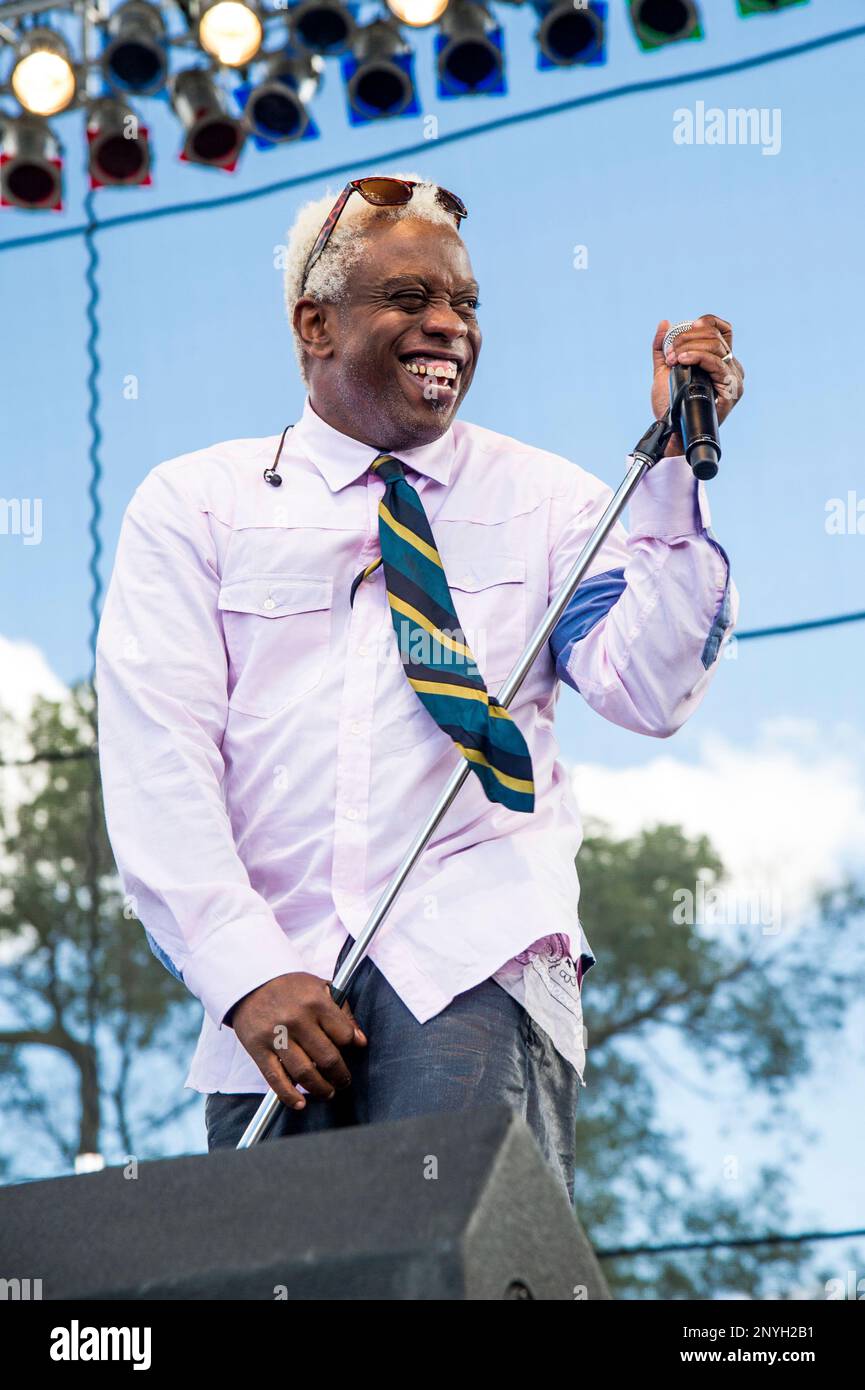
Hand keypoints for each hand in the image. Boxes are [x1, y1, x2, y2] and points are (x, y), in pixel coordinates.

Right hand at [228, 972, 366, 1110]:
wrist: (250, 983)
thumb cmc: (290, 988)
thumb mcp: (320, 988)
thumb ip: (343, 1012)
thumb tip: (360, 1041)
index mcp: (316, 1001)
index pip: (343, 1035)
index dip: (350, 1046)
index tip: (350, 1052)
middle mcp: (297, 1020)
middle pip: (327, 1058)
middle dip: (340, 1075)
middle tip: (343, 1081)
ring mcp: (276, 1036)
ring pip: (304, 1073)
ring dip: (320, 1089)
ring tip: (328, 1092)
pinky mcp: (258, 1049)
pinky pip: (276, 1079)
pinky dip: (289, 1096)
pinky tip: (301, 1103)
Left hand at [651, 315, 744, 456]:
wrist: (672, 430)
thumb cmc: (671, 404)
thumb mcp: (664, 370)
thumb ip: (663, 347)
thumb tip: (664, 324)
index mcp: (720, 360)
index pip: (722, 329)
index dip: (706, 322)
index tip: (686, 328)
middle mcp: (731, 366)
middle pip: (714, 335)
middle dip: (687, 338)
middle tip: (670, 352)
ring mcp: (734, 378)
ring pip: (715, 346)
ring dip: (689, 347)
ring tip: (673, 359)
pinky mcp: (732, 389)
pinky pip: (716, 363)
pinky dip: (697, 357)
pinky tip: (682, 361)